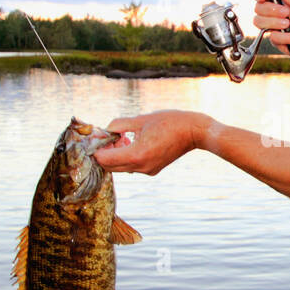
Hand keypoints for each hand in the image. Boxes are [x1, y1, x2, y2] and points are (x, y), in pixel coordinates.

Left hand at [92, 110, 210, 175]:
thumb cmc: (169, 122)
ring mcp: (147, 171)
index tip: (97, 137)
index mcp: (136, 155)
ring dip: (115, 155)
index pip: (104, 159)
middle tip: (108, 137)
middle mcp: (141, 167)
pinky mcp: (152, 170)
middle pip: (110, 167)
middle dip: (104, 153)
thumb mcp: (140, 119)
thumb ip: (118, 125)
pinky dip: (126, 158)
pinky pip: (131, 167)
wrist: (193, 132)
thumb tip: (104, 130)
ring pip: (120, 168)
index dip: (96, 149)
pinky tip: (133, 143)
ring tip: (123, 138)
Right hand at [253, 0, 289, 72]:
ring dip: (275, 23)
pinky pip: (273, 37)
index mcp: (283, 3)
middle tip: (286, 13)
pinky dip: (286, 37)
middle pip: (258, 9)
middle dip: (270, 11)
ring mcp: (276, 28)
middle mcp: (277, 14)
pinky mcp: (278, 42)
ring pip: (260, 22)